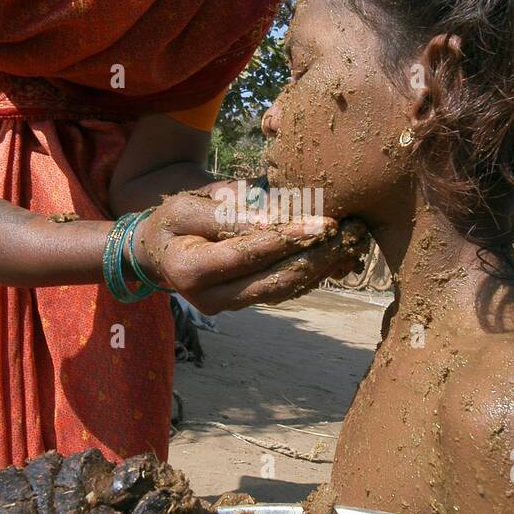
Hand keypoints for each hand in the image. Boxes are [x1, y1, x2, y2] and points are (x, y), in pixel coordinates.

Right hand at [130, 183, 369, 314]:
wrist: (158, 252)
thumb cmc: (172, 222)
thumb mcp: (187, 207)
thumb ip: (228, 213)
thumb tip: (276, 219)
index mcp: (190, 271)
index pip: (247, 255)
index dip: (288, 239)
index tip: (325, 223)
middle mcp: (211, 299)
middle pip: (275, 280)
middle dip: (318, 257)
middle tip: (354, 232)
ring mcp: (231, 306)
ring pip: (285, 290)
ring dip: (323, 267)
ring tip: (355, 241)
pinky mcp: (246, 303)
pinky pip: (285, 291)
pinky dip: (314, 274)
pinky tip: (341, 256)